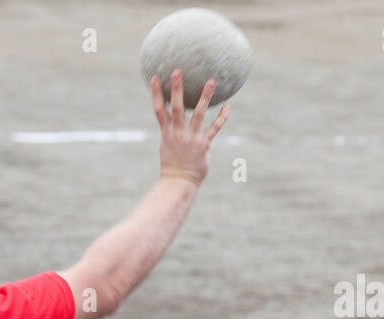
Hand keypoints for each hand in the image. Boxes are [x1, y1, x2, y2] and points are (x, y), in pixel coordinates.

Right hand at [152, 70, 229, 185]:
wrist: (179, 182)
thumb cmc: (173, 164)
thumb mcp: (167, 145)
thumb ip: (170, 130)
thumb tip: (171, 119)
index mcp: (167, 132)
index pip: (159, 109)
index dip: (156, 93)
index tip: (155, 77)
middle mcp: (178, 132)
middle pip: (176, 107)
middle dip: (176, 89)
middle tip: (178, 71)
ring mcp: (190, 138)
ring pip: (197, 114)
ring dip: (204, 97)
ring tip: (211, 81)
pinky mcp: (203, 144)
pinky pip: (214, 128)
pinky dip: (222, 117)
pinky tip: (228, 106)